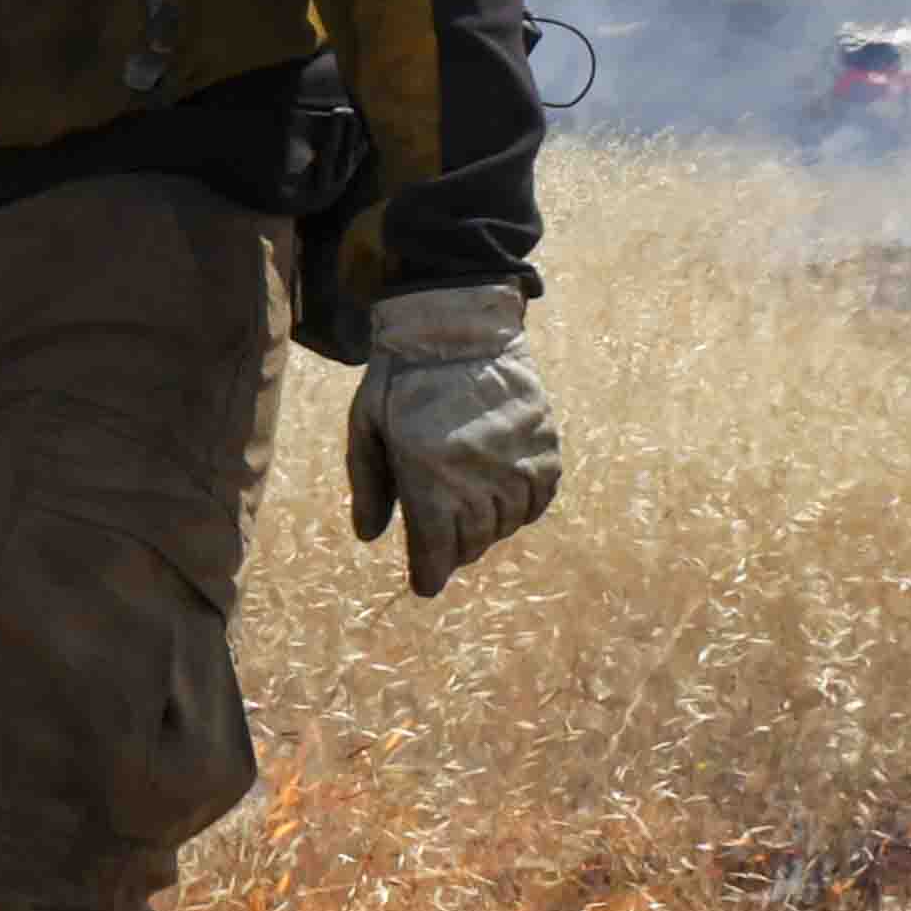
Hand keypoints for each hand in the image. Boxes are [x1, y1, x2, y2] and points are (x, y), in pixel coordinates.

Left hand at [340, 284, 562, 597]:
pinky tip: (503, 498)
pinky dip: (522, 509)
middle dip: (454, 551)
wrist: (459, 327)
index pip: (436, 551)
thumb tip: (370, 537)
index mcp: (429, 476)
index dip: (429, 574)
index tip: (425, 583)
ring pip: (507, 524)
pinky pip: (539, 499)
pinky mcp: (544, 448)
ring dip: (488, 529)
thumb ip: (368, 485)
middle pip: (472, 542)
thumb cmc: (403, 378)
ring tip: (472, 515)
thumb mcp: (367, 427)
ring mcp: (517, 463)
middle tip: (443, 543)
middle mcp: (478, 478)